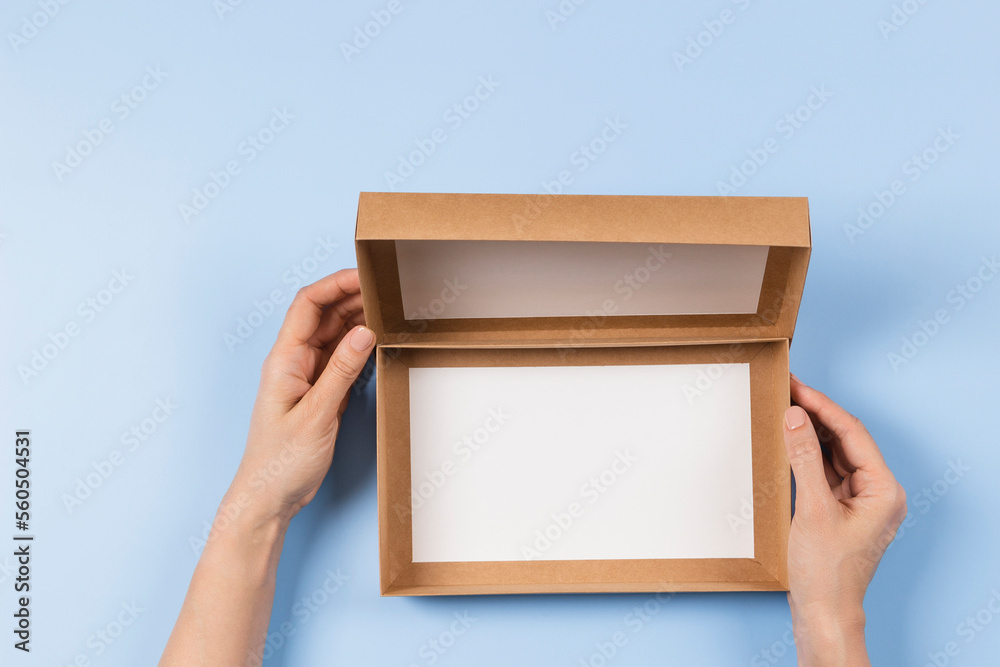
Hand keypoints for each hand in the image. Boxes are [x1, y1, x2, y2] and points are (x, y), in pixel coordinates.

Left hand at [224, 269, 372, 526]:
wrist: (269, 497)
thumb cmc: (281, 461)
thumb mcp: (317, 415)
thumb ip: (341, 371)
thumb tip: (365, 332)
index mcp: (284, 360)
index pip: (309, 305)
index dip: (336, 284)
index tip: (365, 275)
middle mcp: (293, 362)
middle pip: (323, 315)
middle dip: (352, 297)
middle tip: (386, 291)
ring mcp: (306, 377)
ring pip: (334, 336)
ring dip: (357, 321)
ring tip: (387, 311)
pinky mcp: (318, 393)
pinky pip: (340, 360)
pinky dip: (359, 348)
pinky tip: (377, 344)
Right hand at [783, 375, 906, 665]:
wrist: (823, 611)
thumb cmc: (825, 571)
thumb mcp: (811, 508)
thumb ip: (803, 458)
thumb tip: (795, 416)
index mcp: (883, 489)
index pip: (852, 433)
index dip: (822, 405)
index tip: (796, 385)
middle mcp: (877, 492)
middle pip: (845, 440)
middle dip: (816, 415)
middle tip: (786, 390)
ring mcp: (860, 501)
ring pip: (835, 454)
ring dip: (810, 433)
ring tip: (784, 409)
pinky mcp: (842, 510)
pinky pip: (826, 472)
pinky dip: (807, 455)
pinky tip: (789, 442)